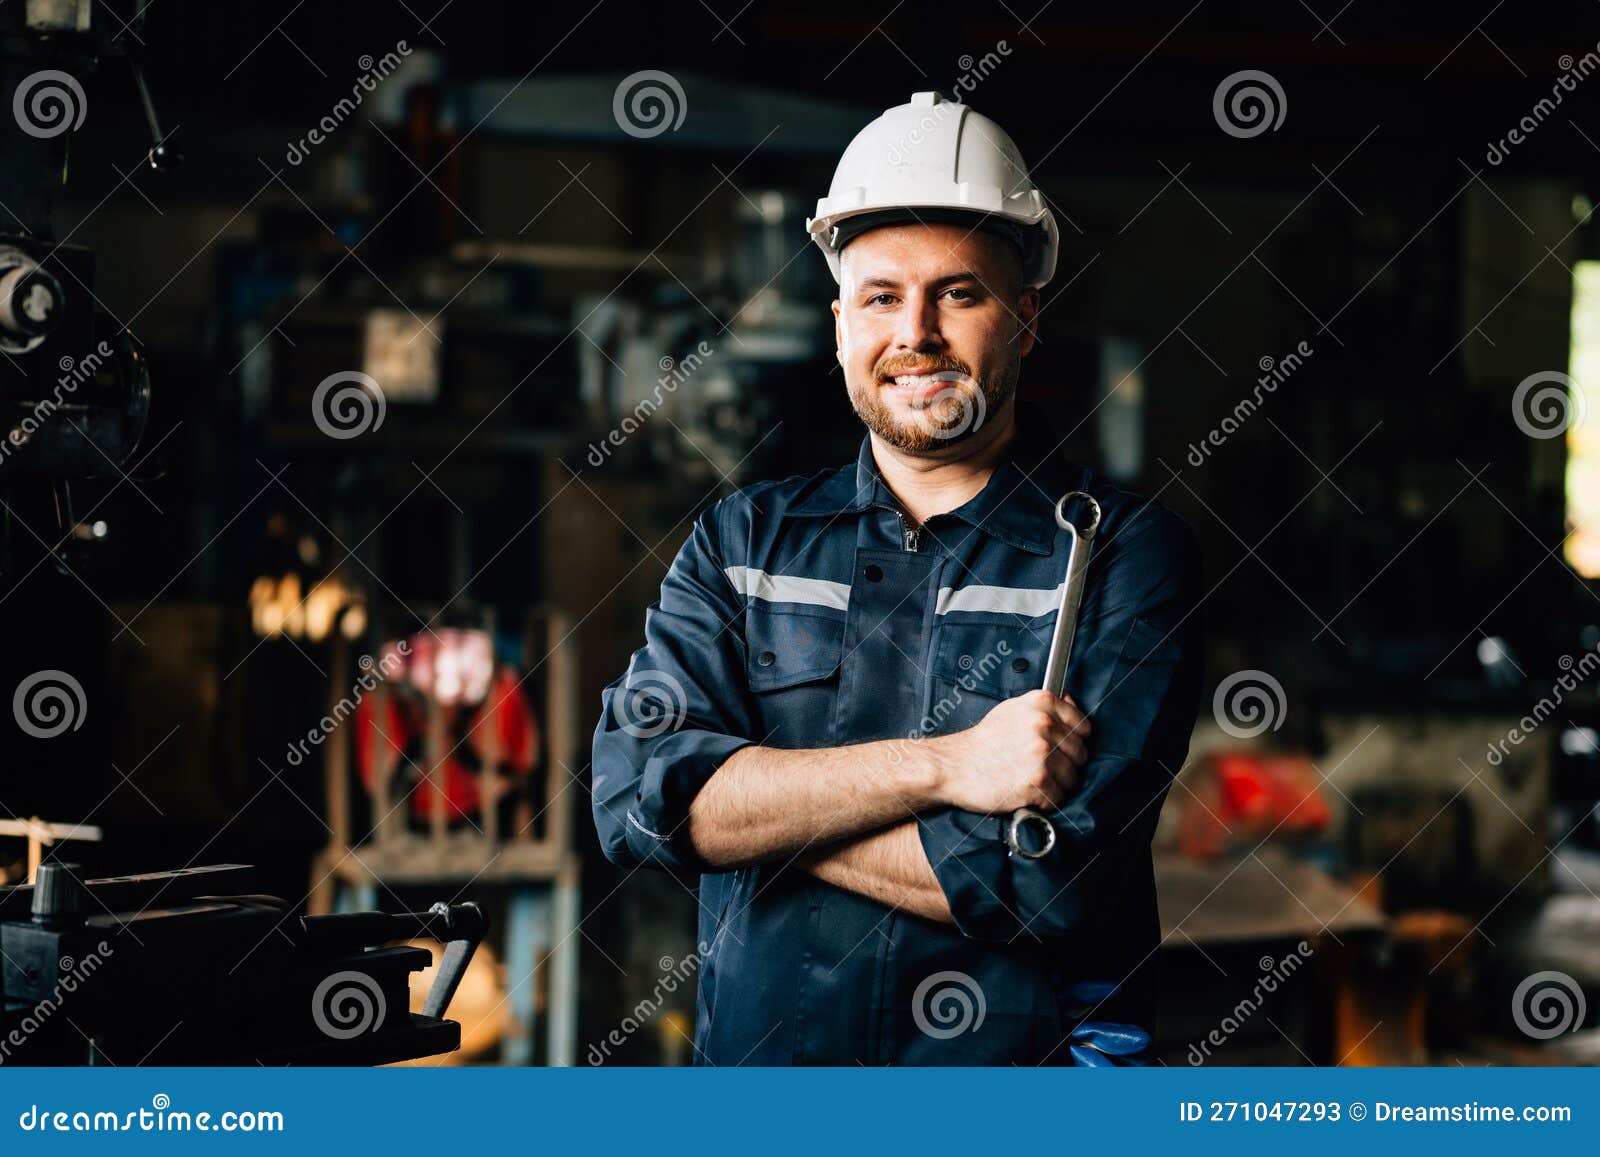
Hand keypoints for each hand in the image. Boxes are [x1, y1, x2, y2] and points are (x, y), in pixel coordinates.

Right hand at [931, 690, 1090, 814]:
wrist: (954, 766)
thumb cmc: (984, 741)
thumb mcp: (1012, 709)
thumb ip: (1043, 707)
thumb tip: (1072, 702)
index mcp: (1041, 703)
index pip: (1083, 726)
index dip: (1074, 741)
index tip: (1062, 749)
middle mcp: (1044, 725)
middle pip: (1081, 754)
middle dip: (1066, 766)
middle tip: (1042, 769)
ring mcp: (1042, 753)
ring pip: (1073, 778)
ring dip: (1057, 785)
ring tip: (1033, 781)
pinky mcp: (1037, 781)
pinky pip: (1058, 798)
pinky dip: (1045, 801)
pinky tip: (1027, 792)